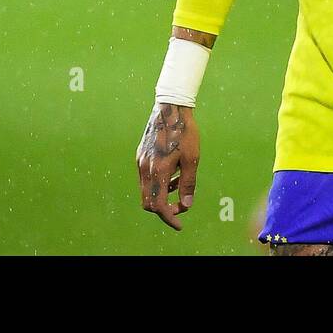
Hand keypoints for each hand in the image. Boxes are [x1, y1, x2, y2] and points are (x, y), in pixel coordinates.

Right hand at [136, 102, 199, 229]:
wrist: (171, 108)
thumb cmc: (184, 132)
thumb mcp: (192, 158)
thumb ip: (188, 183)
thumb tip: (186, 205)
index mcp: (158, 171)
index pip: (158, 206)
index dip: (169, 218)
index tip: (179, 224)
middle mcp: (145, 168)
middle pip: (149, 202)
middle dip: (164, 209)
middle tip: (180, 206)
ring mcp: (140, 161)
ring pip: (146, 190)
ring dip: (162, 195)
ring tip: (180, 186)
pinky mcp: (140, 155)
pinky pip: (146, 177)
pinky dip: (158, 183)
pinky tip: (173, 173)